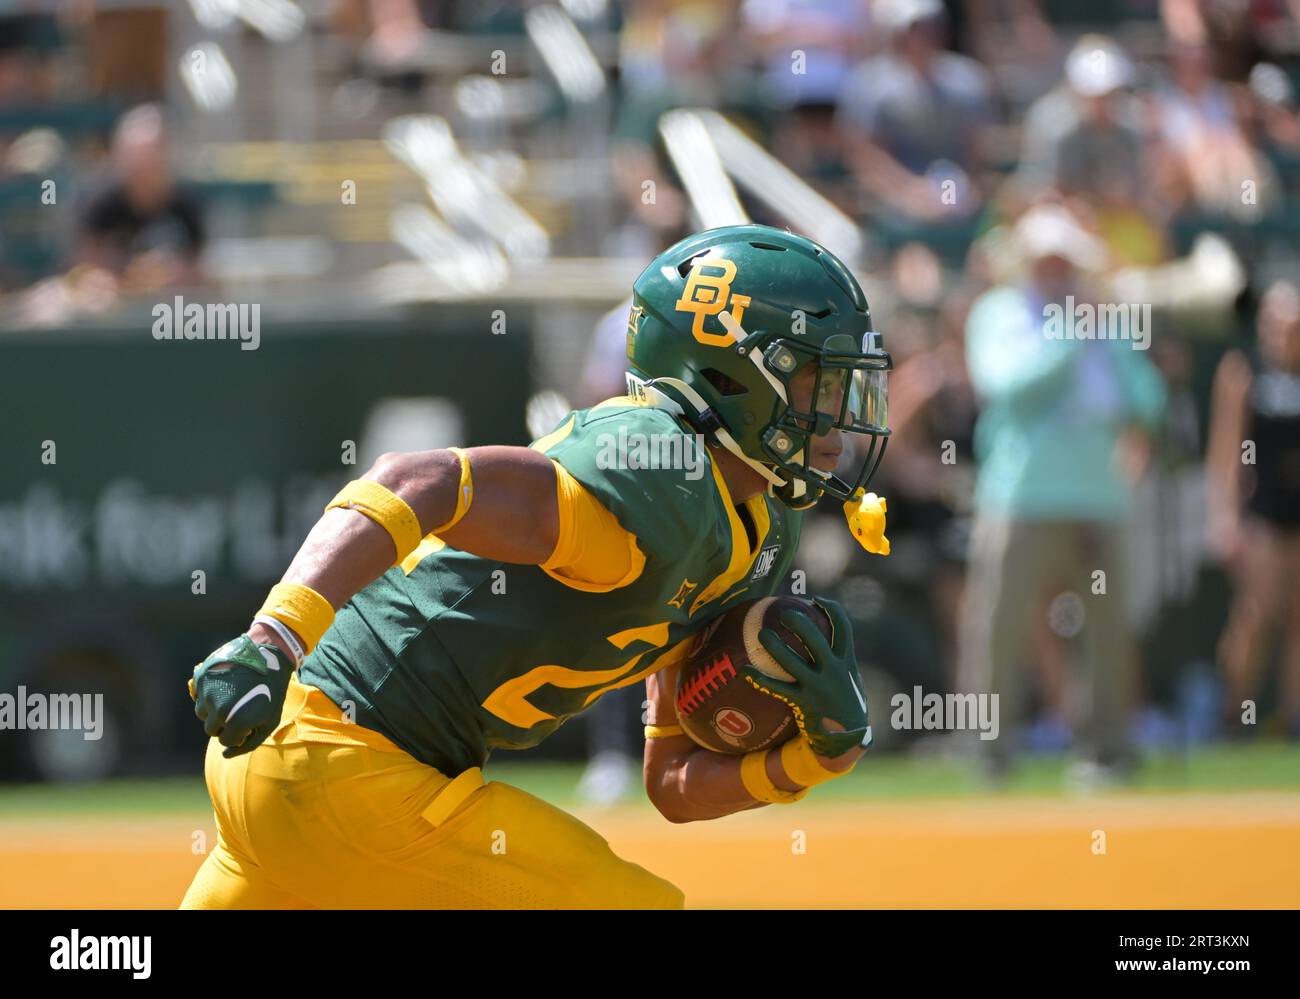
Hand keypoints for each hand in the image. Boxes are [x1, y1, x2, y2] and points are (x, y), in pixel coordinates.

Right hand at [189, 632, 293, 757]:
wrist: (267, 656)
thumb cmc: (271, 691)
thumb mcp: (270, 720)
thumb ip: (249, 743)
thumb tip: (225, 755)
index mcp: (237, 721)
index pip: (225, 741)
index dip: (239, 733)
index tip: (249, 721)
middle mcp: (219, 709)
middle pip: (211, 730)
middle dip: (225, 724)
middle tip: (239, 709)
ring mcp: (208, 694)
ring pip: (203, 715)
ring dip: (214, 711)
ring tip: (233, 697)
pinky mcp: (202, 680)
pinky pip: (199, 698)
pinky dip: (209, 697)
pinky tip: (225, 687)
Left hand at [752, 598, 871, 757]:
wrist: (848, 741)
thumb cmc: (845, 707)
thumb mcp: (850, 681)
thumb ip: (839, 663)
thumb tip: (820, 644)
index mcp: (847, 662)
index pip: (843, 628)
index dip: (831, 610)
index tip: (817, 600)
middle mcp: (834, 671)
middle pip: (816, 640)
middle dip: (800, 623)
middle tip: (785, 613)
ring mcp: (819, 687)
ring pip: (793, 662)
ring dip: (775, 647)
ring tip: (762, 634)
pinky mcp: (804, 703)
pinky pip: (777, 688)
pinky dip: (759, 680)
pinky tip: (744, 672)